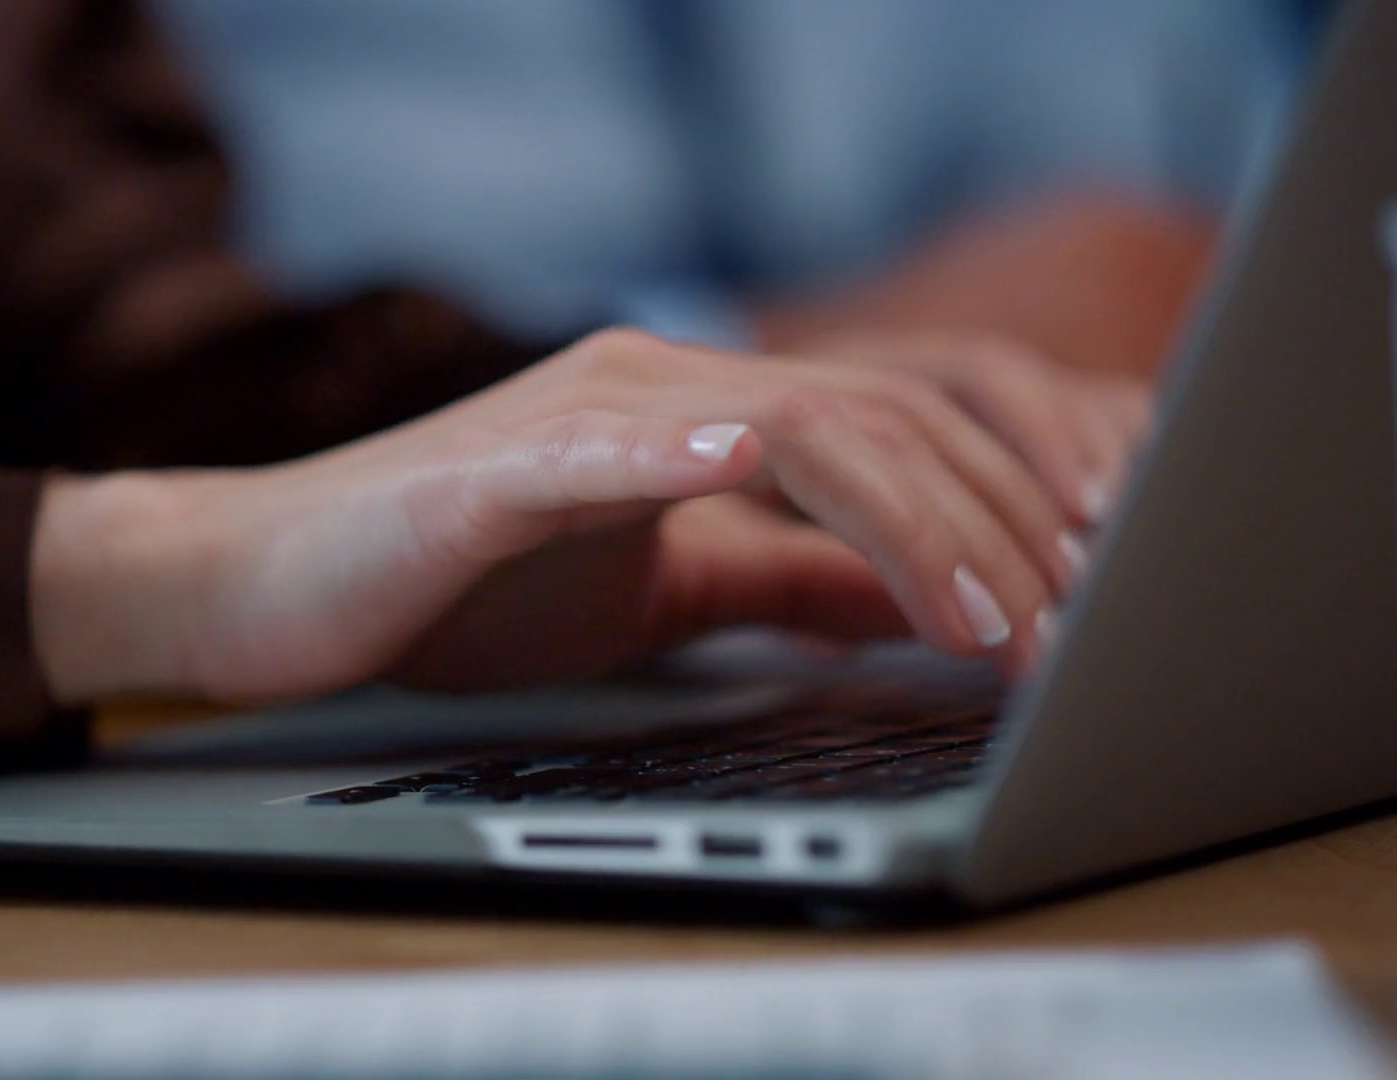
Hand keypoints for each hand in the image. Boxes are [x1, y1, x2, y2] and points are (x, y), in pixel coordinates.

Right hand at [29, 329, 1152, 703]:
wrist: (277, 584)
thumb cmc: (458, 583)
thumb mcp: (669, 591)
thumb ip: (794, 579)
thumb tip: (929, 598)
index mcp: (720, 410)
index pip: (918, 412)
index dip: (1031, 472)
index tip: (1119, 564)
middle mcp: (674, 383)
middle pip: (895, 408)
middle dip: (1018, 511)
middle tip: (1098, 613)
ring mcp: (592, 408)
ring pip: (800, 422)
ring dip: (915, 519)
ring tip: (996, 617)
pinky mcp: (502, 463)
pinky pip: (615, 442)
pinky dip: (692, 448)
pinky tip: (753, 457)